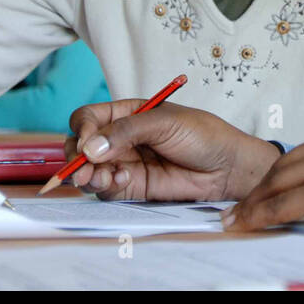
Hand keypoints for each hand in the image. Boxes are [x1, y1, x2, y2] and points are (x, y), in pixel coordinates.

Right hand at [63, 99, 279, 202]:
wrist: (227, 167)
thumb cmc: (203, 135)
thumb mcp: (166, 122)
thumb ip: (127, 131)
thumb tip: (92, 147)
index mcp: (126, 113)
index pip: (88, 118)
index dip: (83, 129)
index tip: (88, 143)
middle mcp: (120, 139)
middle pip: (81, 146)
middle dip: (76, 157)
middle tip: (83, 169)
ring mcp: (124, 163)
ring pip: (88, 170)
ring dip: (87, 175)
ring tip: (102, 177)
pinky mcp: (132, 187)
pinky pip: (106, 189)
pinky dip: (105, 187)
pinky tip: (121, 181)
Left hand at [220, 123, 303, 249]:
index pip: (298, 154)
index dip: (274, 176)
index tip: (260, 191)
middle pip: (283, 166)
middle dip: (259, 190)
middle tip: (240, 208)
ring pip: (279, 185)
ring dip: (254, 205)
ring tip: (238, 220)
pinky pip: (286, 206)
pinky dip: (262, 218)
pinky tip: (250, 226)